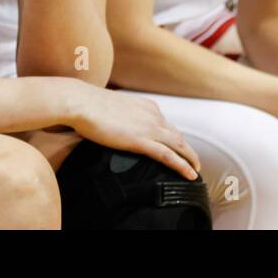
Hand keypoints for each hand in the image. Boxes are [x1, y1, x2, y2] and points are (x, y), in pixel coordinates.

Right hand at [67, 83, 200, 180]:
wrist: (81, 102)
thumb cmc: (88, 105)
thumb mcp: (113, 109)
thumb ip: (122, 117)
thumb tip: (116, 125)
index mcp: (147, 106)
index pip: (166, 125)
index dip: (174, 139)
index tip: (178, 149)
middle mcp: (153, 115)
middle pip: (176, 135)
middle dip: (186, 150)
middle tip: (193, 163)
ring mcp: (149, 127)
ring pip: (178, 145)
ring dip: (190, 159)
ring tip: (195, 171)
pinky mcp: (141, 140)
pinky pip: (168, 155)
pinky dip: (182, 166)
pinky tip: (190, 175)